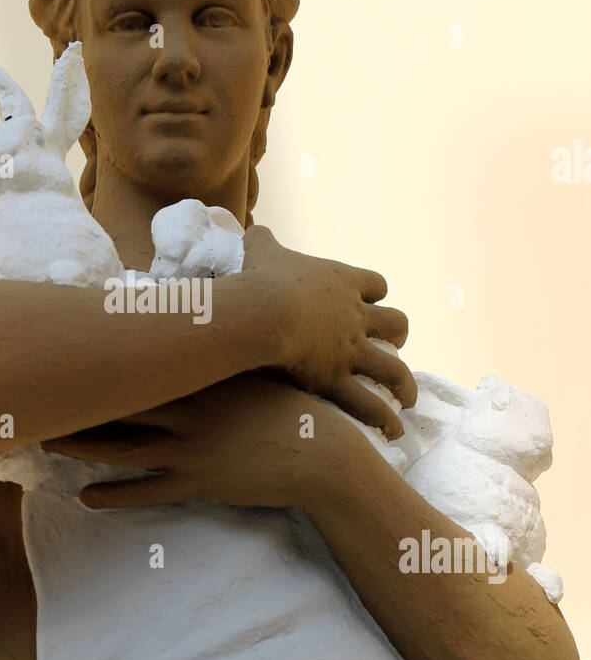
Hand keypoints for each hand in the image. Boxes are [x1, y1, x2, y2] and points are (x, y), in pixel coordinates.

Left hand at [41, 372, 370, 510]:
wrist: (321, 455)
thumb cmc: (293, 409)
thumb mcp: (260, 371)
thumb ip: (230, 353)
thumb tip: (212, 326)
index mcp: (203, 380)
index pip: (142, 364)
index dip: (103, 359)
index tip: (69, 349)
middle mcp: (188, 412)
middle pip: (120, 405)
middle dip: (78, 401)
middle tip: (39, 396)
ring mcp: (190, 450)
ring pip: (122, 449)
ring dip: (82, 446)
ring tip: (45, 444)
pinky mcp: (197, 484)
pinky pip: (146, 493)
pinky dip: (113, 496)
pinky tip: (85, 498)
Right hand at [242, 225, 415, 438]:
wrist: (266, 310)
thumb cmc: (262, 276)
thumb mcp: (262, 249)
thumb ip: (261, 240)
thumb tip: (251, 230)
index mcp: (342, 282)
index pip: (375, 284)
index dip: (374, 294)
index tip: (370, 301)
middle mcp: (355, 316)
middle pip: (395, 323)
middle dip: (397, 335)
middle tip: (393, 345)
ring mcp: (351, 350)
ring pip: (393, 369)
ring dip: (404, 384)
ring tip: (408, 398)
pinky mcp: (337, 379)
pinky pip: (368, 403)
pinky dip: (383, 418)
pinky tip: (392, 429)